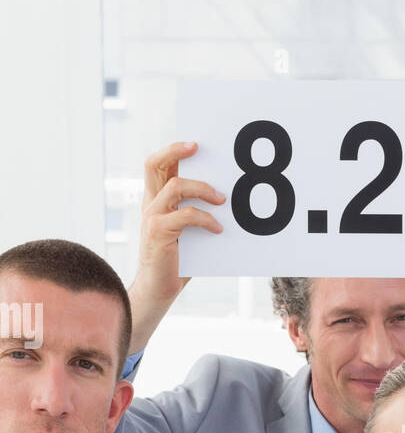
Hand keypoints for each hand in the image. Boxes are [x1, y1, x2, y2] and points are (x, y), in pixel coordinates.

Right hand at [130, 141, 225, 350]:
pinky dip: (205, 219)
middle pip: (153, 164)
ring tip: (222, 200)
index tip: (195, 144)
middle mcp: (150, 204)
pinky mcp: (158, 232)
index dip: (172, 150)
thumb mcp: (188, 231)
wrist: (160, 289)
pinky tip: (218, 229)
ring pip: (175, 186)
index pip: (156, 165)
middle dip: (175, 150)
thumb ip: (197, 212)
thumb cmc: (180, 261)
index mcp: (156, 200)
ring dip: (202, 189)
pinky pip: (185, 216)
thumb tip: (226, 198)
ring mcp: (152, 217)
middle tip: (198, 147)